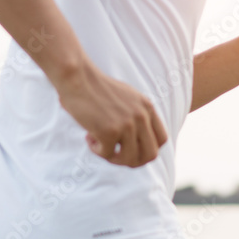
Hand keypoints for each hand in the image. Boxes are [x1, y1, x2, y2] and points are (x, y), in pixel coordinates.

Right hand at [54, 58, 168, 167]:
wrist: (77, 78)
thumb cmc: (96, 87)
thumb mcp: (127, 97)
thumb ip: (137, 115)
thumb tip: (138, 142)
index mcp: (147, 107)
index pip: (161, 139)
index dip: (147, 149)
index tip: (131, 149)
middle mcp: (141, 116)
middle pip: (150, 155)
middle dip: (133, 161)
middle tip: (116, 155)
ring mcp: (127, 124)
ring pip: (129, 159)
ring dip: (113, 158)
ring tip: (99, 144)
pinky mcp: (110, 131)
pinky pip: (107, 154)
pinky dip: (96, 150)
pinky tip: (89, 136)